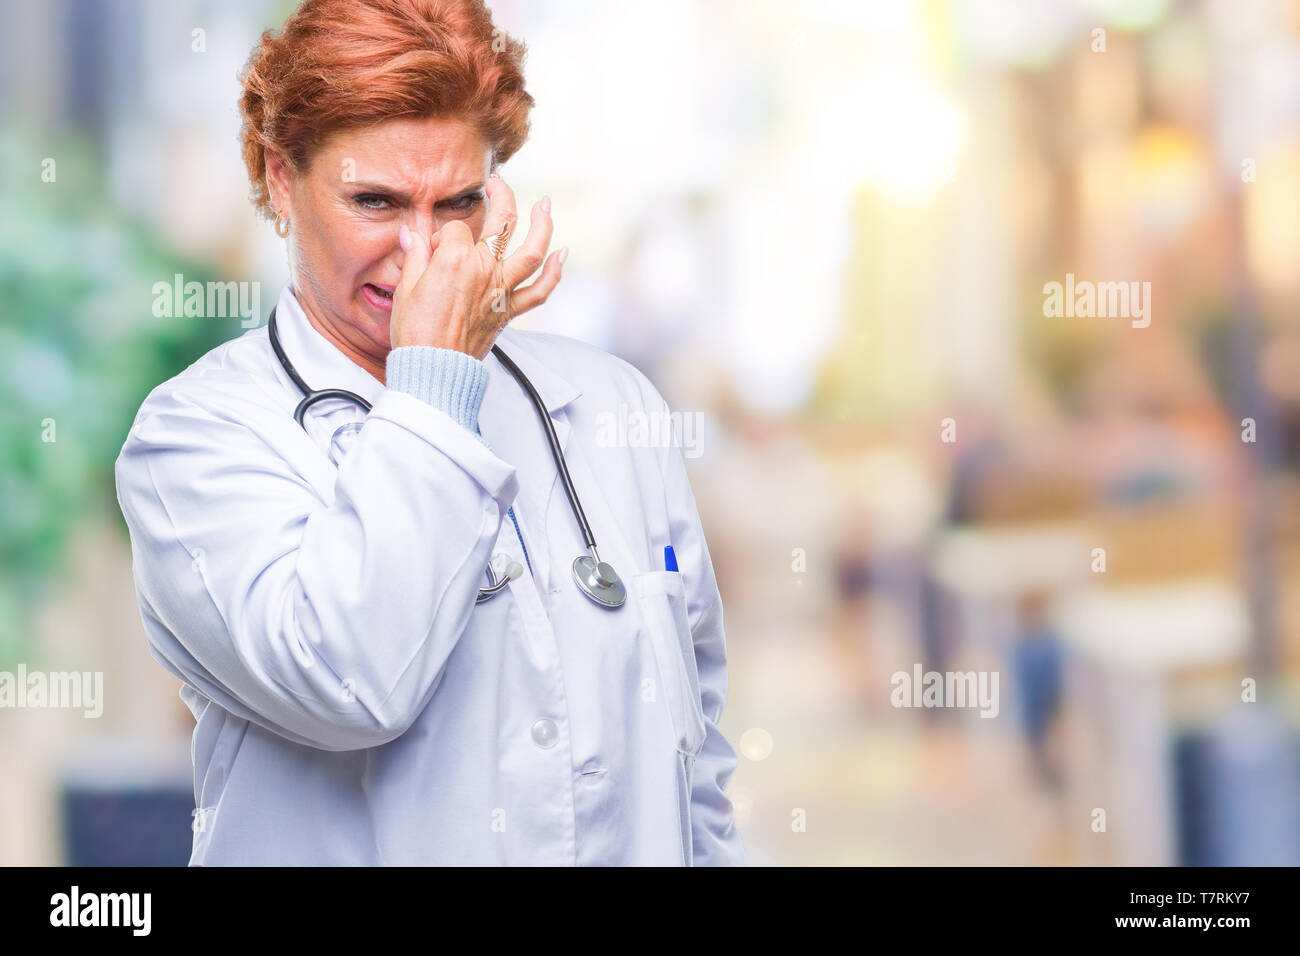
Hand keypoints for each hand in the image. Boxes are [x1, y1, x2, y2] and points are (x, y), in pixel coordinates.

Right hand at [390, 175, 566, 359]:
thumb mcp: (406, 287)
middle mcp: (485, 270)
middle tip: (497, 182)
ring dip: (543, 224)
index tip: (430, 250)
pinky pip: (540, 290)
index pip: (455, 229)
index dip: (441, 235)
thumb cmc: (416, 332)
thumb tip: (412, 233)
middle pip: (502, 222)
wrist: (434, 368)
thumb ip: (415, 255)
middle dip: (501, 195)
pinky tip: (561, 255)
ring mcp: (502, 290)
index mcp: (455, 259)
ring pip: (533, 250)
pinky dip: (554, 273)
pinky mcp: (509, 311)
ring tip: (545, 205)